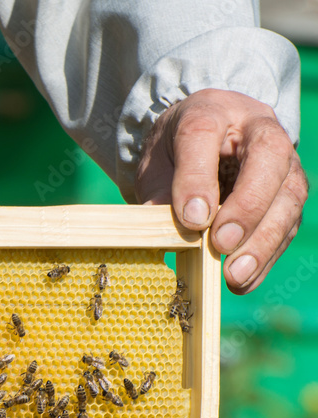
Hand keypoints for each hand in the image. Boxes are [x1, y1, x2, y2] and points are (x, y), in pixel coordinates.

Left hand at [135, 88, 307, 293]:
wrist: (206, 139)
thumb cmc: (176, 153)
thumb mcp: (155, 164)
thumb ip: (160, 190)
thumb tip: (167, 228)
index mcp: (210, 111)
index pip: (203, 134)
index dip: (196, 177)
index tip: (190, 218)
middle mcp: (257, 129)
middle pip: (268, 159)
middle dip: (247, 206)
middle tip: (221, 244)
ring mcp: (283, 160)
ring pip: (288, 195)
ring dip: (263, 239)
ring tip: (234, 274)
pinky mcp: (289, 192)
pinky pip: (288, 222)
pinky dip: (267, 254)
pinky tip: (244, 280)